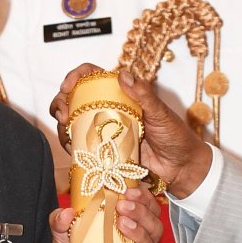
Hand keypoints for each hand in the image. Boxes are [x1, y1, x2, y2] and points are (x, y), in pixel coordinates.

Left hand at [43, 188, 161, 242]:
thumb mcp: (62, 240)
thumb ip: (59, 223)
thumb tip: (65, 214)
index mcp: (125, 232)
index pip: (145, 210)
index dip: (142, 198)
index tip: (129, 191)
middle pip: (152, 225)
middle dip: (141, 212)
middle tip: (123, 206)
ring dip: (141, 232)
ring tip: (123, 223)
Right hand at [49, 64, 212, 199]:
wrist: (181, 168)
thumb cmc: (175, 137)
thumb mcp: (161, 113)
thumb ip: (144, 94)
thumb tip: (122, 75)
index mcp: (122, 95)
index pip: (92, 77)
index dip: (75, 77)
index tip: (67, 86)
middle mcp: (109, 110)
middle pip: (75, 99)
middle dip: (61, 103)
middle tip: (63, 115)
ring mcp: (104, 131)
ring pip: (73, 122)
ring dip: (63, 125)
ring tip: (67, 133)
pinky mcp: (104, 152)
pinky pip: (81, 146)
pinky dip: (71, 146)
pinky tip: (72, 148)